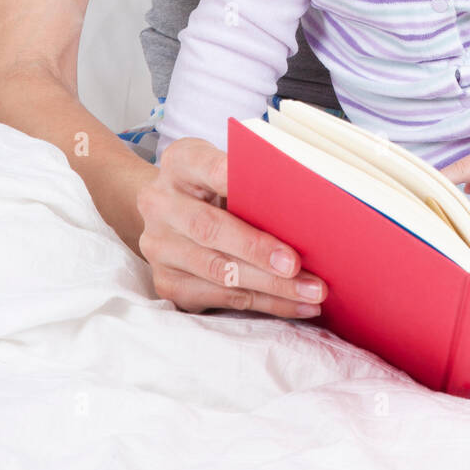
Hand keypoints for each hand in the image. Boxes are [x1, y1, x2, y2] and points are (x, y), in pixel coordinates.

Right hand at [136, 136, 327, 317]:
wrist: (170, 213)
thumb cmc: (213, 188)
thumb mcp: (225, 169)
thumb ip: (251, 181)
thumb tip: (304, 208)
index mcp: (180, 163)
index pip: (210, 168)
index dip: (239, 182)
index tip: (277, 192)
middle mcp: (160, 203)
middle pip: (210, 229)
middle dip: (257, 249)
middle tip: (296, 265)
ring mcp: (159, 246)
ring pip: (218, 271)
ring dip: (271, 286)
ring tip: (311, 293)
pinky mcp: (167, 282)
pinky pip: (220, 297)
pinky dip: (263, 303)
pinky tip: (295, 305)